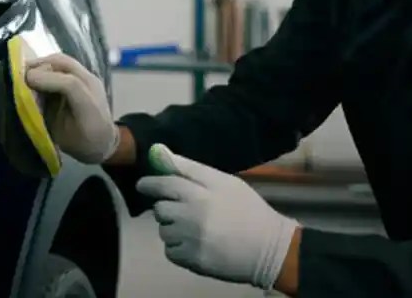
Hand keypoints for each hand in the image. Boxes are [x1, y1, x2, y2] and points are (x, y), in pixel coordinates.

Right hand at [23, 53, 119, 163]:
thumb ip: (47, 117)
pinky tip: (37, 75)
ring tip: (27, 72)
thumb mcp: (63, 138)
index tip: (26, 80)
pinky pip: (64, 64)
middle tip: (21, 74)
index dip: (46, 79)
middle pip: (64, 64)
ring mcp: (89, 78)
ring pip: (63, 60)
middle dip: (40, 66)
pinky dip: (47, 66)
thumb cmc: (81, 143)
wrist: (105, 141)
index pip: (70, 84)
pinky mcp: (84, 76)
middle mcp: (91, 86)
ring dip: (42, 63)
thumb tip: (28, 98)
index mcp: (89, 108)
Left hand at [136, 145, 298, 290]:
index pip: (166, 183)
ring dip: (173, 229)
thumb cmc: (248, 210)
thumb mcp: (225, 182)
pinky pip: (170, 251)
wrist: (268, 248)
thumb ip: (190, 168)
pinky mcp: (193, 260)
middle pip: (160, 208)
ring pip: (164, 231)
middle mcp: (194, 214)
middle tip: (183, 211)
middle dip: (166, 208)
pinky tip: (197, 244)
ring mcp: (192, 239)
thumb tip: (159, 150)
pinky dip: (178, 248)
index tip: (143, 185)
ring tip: (196, 230)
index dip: (150, 183)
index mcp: (203, 192)